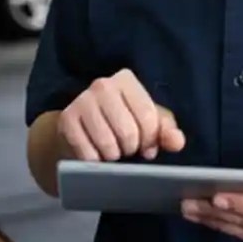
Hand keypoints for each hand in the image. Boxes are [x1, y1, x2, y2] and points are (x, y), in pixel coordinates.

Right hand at [58, 69, 185, 161]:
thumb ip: (166, 131)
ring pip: (108, 145)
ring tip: (113, 151)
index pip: (148, 118)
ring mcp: (81, 101)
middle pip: (128, 133)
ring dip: (113, 156)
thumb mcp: (148, 122)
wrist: (80, 126)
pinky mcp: (66, 120)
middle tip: (127, 149)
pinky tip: (95, 153)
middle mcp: (103, 85)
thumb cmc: (121, 121)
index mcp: (126, 81)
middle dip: (131, 149)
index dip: (150, 140)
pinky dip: (95, 160)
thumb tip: (176, 142)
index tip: (146, 146)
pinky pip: (88, 154)